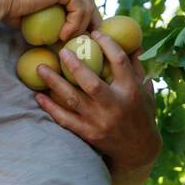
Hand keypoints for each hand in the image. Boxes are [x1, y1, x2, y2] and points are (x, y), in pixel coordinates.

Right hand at [0, 0, 101, 43]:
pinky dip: (74, 24)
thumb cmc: (12, 11)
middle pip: (89, 3)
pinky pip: (79, 9)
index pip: (81, 2)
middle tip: (88, 43)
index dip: (86, 21)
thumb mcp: (36, 19)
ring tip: (68, 41)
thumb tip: (60, 38)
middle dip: (92, 24)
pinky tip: (62, 35)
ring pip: (87, 7)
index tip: (83, 40)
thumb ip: (51, 23)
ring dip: (81, 28)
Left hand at [35, 29, 160, 172]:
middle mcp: (115, 105)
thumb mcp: (146, 90)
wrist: (138, 151)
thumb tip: (132, 42)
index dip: (107, 45)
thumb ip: (137, 66)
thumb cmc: (141, 114)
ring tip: (41, 68)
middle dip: (75, 65)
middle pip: (91, 83)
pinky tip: (39, 97)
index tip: (94, 33)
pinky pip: (66, 120)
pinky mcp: (88, 134)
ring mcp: (99, 121)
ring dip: (55, 83)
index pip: (119, 62)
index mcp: (131, 90)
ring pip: (73, 100)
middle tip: (61, 50)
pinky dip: (51, 108)